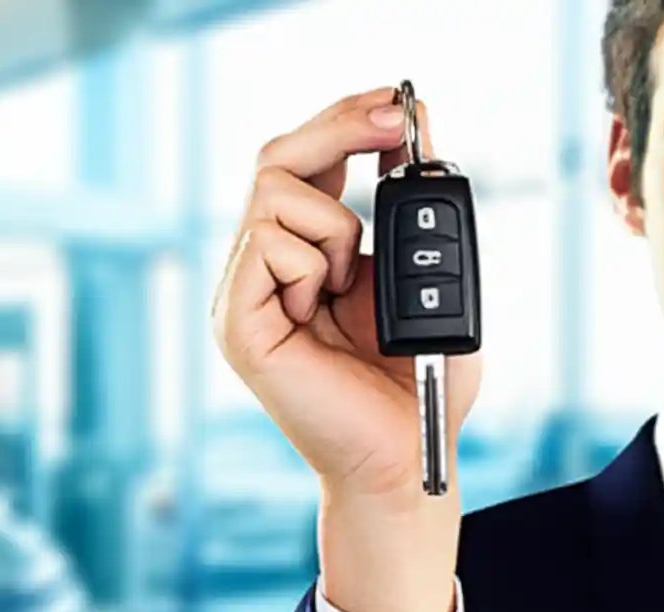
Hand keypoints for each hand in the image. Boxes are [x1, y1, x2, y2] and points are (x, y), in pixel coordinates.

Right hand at [211, 86, 481, 611]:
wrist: (407, 456)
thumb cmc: (420, 382)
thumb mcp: (425, 279)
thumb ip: (411, 214)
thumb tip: (415, 136)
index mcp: (302, 258)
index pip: (305, 165)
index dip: (346, 123)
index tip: (399, 104)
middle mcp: (263, 270)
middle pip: (275, 159)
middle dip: (340, 126)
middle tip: (396, 121)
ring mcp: (244, 294)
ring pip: (275, 193)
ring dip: (337, 227)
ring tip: (350, 288)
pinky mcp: (238, 322)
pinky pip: (268, 243)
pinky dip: (315, 263)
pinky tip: (325, 309)